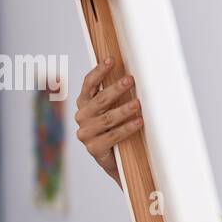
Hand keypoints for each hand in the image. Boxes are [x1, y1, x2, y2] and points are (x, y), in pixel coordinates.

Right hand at [74, 58, 142, 185]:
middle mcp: (82, 117)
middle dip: (115, 89)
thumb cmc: (117, 129)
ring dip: (124, 109)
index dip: (99, 71)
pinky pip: (112, 136)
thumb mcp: (115, 110)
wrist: (118, 162)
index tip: (111, 59)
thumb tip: (132, 74)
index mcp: (84, 104)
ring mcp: (85, 134)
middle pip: (99, 100)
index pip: (89, 84)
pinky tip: (139, 122)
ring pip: (107, 118)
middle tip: (130, 80)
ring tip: (138, 103)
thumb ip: (117, 95)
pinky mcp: (94, 149)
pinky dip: (127, 128)